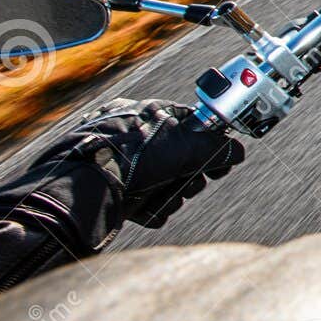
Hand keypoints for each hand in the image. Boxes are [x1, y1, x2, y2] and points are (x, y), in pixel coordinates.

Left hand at [55, 98, 244, 227]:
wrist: (83, 189)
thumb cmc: (129, 156)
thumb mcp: (184, 145)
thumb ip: (217, 148)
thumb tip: (237, 152)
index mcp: (147, 112)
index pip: (192, 124)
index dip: (209, 145)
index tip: (219, 162)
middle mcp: (133, 134)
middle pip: (180, 156)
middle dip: (191, 175)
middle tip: (192, 183)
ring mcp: (121, 163)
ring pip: (164, 180)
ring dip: (173, 194)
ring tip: (166, 198)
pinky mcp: (112, 189)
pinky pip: (144, 198)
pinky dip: (151, 206)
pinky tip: (148, 209)